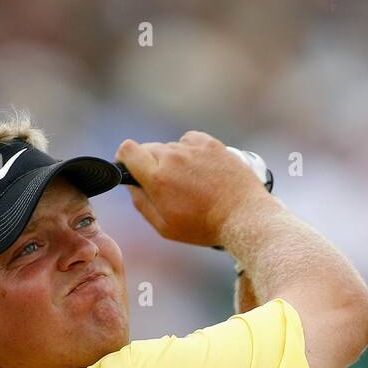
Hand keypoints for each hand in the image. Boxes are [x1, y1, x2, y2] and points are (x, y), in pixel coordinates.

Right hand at [115, 131, 275, 246]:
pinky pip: (189, 140)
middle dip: (149, 165)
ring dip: (172, 160)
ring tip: (190, 182)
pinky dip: (190, 151)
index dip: (124, 158)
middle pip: (147, 149)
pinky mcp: (210, 144)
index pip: (127, 150)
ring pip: (170, 147)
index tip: (129, 167)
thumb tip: (131, 186)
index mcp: (157, 178)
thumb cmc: (204, 226)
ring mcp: (193, 148)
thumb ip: (142, 204)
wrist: (243, 216)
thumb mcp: (165, 227)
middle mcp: (173, 157)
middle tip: (165, 186)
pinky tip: (200, 169)